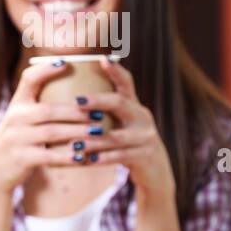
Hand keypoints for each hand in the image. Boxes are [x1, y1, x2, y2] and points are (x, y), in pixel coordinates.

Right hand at [0, 59, 97, 196]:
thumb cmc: (17, 141)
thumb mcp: (21, 119)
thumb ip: (39, 106)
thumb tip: (74, 92)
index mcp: (17, 104)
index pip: (28, 79)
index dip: (45, 70)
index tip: (66, 63)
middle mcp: (14, 118)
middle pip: (48, 110)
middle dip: (76, 111)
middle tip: (98, 112)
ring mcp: (16, 138)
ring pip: (51, 132)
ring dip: (77, 132)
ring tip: (97, 132)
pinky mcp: (21, 158)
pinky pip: (49, 157)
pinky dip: (67, 157)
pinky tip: (83, 156)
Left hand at [74, 57, 175, 207]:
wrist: (156, 172)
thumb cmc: (129, 144)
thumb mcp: (124, 124)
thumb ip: (107, 111)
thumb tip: (75, 97)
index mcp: (134, 106)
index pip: (126, 82)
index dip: (115, 70)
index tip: (102, 58)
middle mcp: (142, 117)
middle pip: (120, 103)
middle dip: (98, 101)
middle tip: (77, 101)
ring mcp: (146, 137)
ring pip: (116, 136)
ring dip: (93, 140)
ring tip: (74, 142)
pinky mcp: (145, 156)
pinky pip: (121, 156)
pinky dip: (103, 159)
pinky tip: (87, 161)